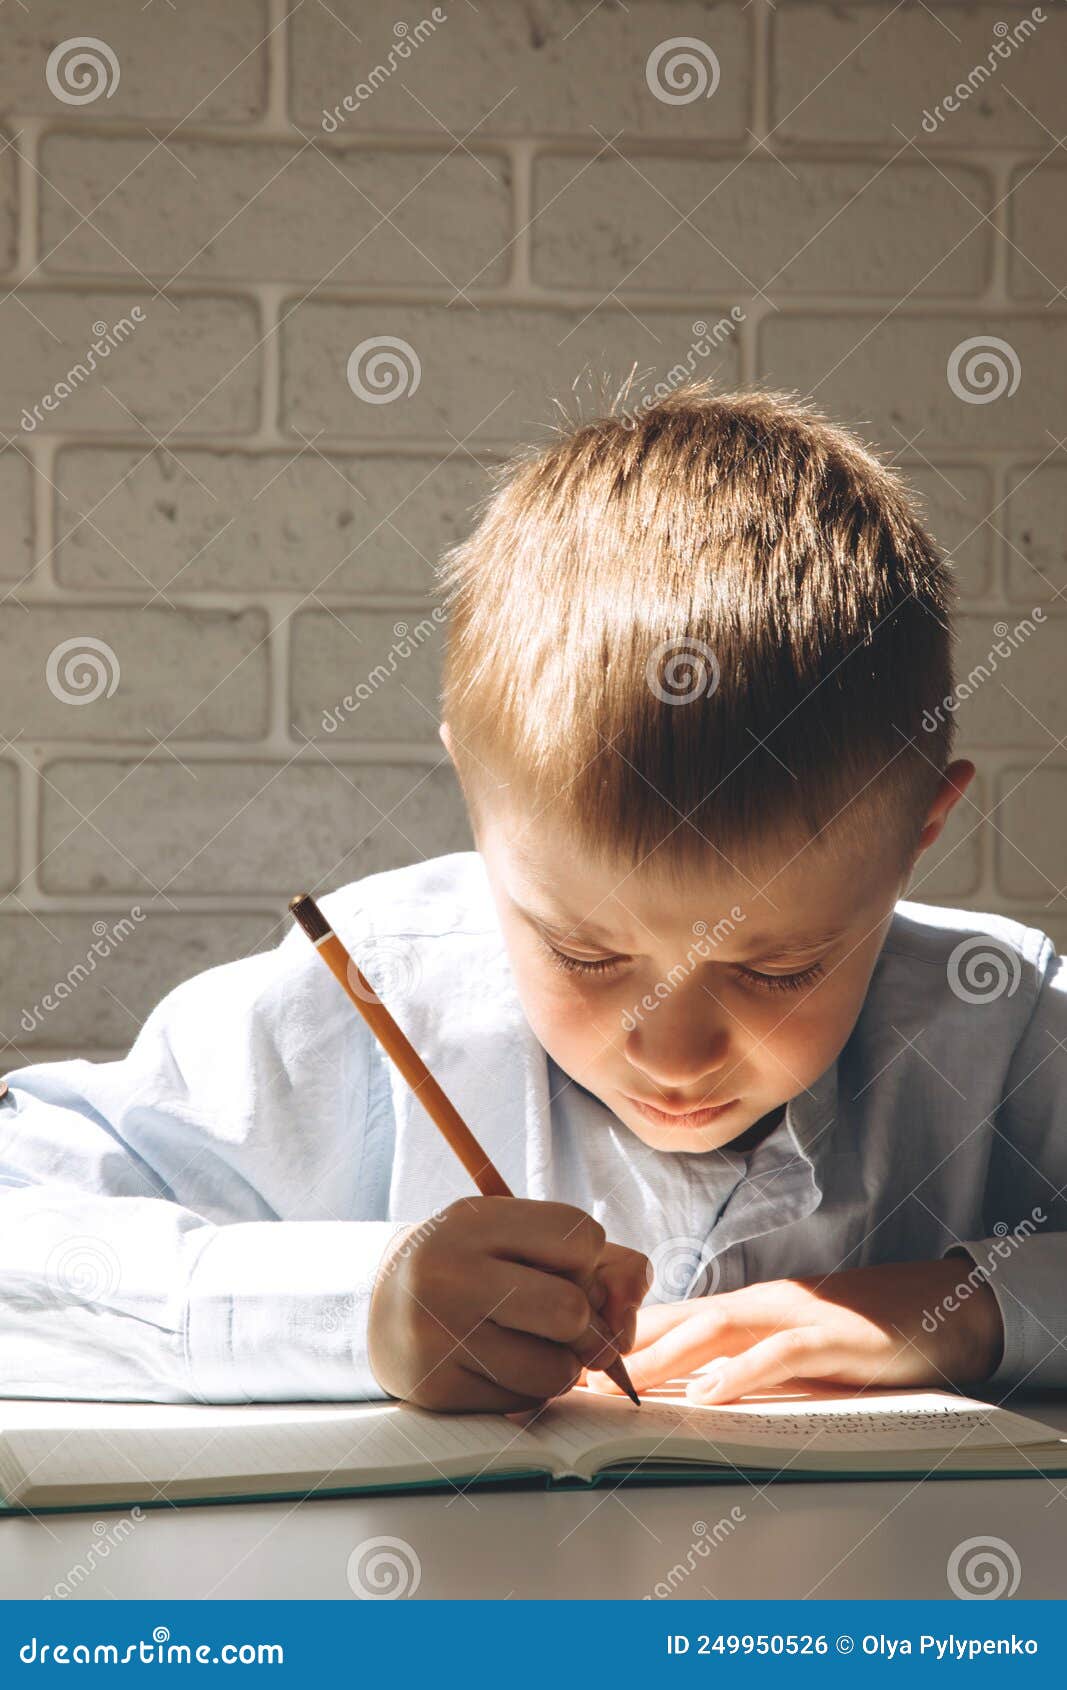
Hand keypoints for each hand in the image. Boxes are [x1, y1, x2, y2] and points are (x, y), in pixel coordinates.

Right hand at [367, 1196, 649, 1412]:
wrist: (380, 1305)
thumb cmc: (474, 1265)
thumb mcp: (521, 1237)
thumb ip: (603, 1262)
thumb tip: (630, 1309)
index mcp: (474, 1222)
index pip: (581, 1236)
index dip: (585, 1259)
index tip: (557, 1264)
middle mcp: (451, 1274)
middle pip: (573, 1310)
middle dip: (581, 1321)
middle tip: (557, 1319)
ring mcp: (440, 1336)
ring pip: (557, 1372)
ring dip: (561, 1365)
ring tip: (527, 1344)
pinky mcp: (439, 1389)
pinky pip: (526, 1403)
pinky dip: (528, 1390)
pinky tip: (498, 1365)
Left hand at [582, 1258, 1003, 1403]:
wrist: (936, 1310)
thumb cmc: (855, 1334)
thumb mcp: (785, 1345)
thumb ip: (735, 1358)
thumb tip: (679, 1387)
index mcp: (742, 1310)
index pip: (666, 1318)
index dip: (613, 1336)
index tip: (564, 1359)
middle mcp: (757, 1306)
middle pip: (676, 1320)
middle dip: (620, 1346)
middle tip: (570, 1373)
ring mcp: (793, 1317)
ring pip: (715, 1330)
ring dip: (665, 1357)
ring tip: (622, 1382)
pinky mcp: (831, 1338)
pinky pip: (778, 1354)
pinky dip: (741, 1372)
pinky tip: (710, 1392)